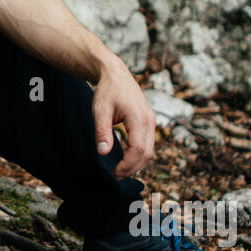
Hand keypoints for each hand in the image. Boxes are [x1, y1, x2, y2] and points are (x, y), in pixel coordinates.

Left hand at [92, 53, 154, 179]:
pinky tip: (127, 160)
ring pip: (149, 150)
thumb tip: (103, 152)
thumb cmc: (107, 91)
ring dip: (137, 163)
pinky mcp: (149, 121)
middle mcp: (149, 120)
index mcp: (138, 118)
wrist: (116, 74)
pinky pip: (148, 143)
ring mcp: (151, 121)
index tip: (114, 173)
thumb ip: (102, 131)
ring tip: (120, 171)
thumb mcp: (100, 110)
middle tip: (116, 176)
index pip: (138, 149)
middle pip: (147, 153)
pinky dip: (139, 155)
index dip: (127, 165)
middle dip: (133, 168)